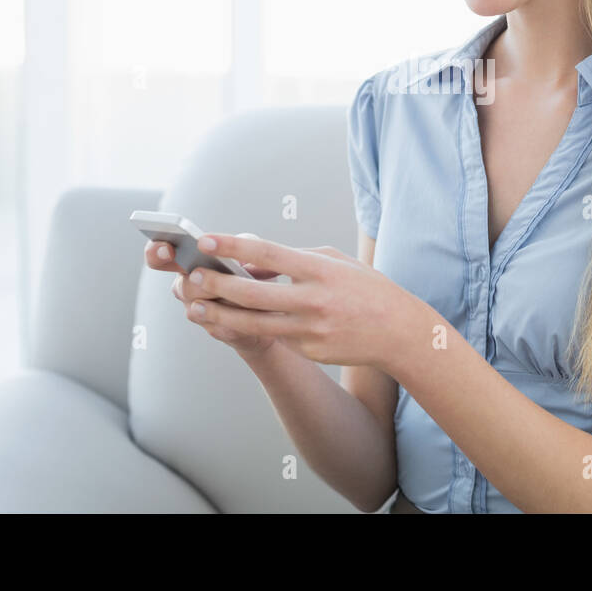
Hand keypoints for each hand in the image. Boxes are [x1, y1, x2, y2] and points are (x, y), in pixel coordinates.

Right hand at [144, 233, 282, 356]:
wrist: (271, 306)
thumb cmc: (255, 270)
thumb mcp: (252, 248)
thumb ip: (242, 244)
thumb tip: (235, 252)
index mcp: (189, 261)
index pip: (158, 256)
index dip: (156, 252)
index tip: (168, 249)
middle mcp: (187, 287)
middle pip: (182, 286)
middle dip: (197, 280)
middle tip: (203, 272)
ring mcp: (198, 311)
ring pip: (198, 308)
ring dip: (219, 298)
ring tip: (236, 289)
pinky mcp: (217, 329)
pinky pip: (220, 327)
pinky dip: (235, 318)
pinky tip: (247, 311)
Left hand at [177, 233, 417, 368]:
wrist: (398, 331)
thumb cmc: (364, 288)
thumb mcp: (333, 261)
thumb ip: (292, 259)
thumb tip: (251, 263)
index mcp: (319, 269)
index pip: (269, 253)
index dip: (235, 246)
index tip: (207, 239)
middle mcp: (313, 300)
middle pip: (254, 293)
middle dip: (218, 285)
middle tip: (193, 277)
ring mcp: (311, 329)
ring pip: (254, 323)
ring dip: (221, 315)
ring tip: (196, 308)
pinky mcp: (310, 351)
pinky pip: (274, 337)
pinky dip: (250, 329)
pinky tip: (228, 323)